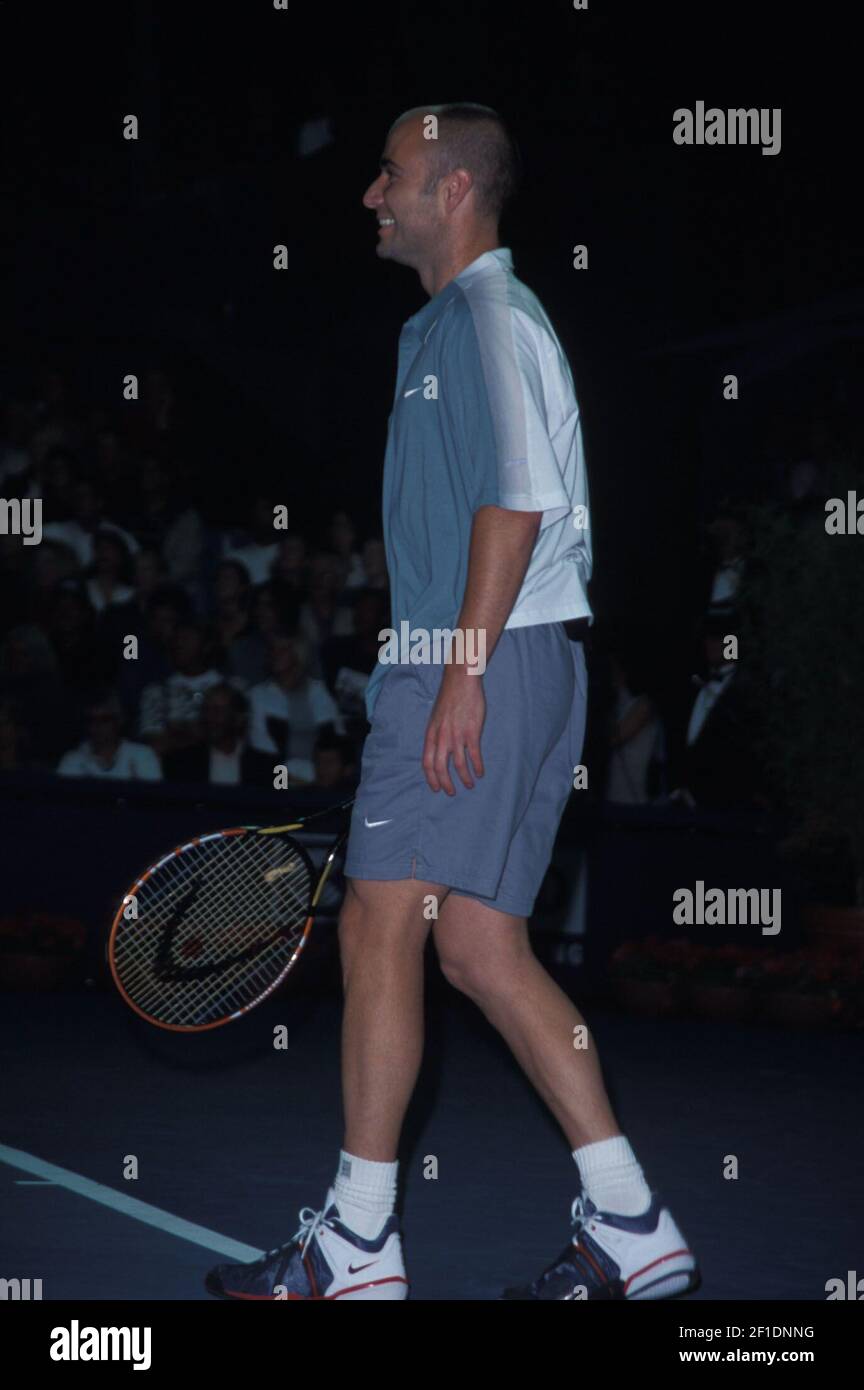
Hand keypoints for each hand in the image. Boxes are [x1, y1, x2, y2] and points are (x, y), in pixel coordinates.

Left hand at [422, 669, 485, 793]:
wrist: (461, 681)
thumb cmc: (450, 697)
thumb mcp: (436, 717)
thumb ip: (437, 734)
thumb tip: (438, 748)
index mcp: (431, 734)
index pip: (427, 762)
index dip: (431, 778)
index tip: (436, 788)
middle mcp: (442, 737)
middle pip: (440, 768)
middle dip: (445, 784)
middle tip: (451, 792)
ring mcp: (457, 735)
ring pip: (458, 765)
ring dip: (464, 778)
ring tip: (469, 785)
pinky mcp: (472, 732)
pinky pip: (474, 755)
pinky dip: (478, 767)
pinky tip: (481, 772)